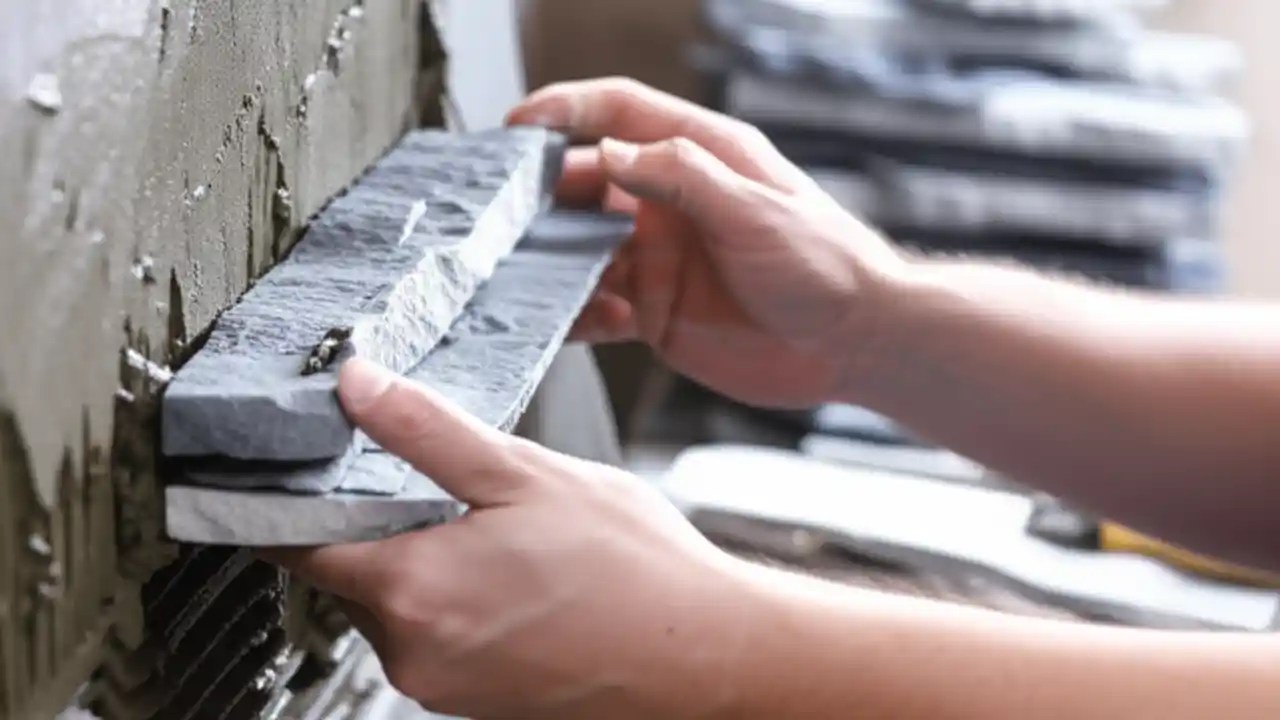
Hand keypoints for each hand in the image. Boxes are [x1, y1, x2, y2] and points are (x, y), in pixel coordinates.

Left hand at [268, 360, 755, 718]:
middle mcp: (415, 653)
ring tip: (502, 538)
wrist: (707, 656)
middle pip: (349, 574)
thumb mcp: (527, 475)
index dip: (285, 502)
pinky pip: (437, 640)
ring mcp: (444, 687)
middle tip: (444, 491)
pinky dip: (458, 602)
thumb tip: (357, 385)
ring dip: (424, 565)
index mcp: (414, 591)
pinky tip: (519, 579)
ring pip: (397, 608)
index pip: (295, 545)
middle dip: (380, 528)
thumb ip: (429, 430)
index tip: (287, 472)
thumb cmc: (634, 571)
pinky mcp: (477, 704)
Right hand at [507, 78, 905, 407]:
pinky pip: (596, 307)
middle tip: (498, 212)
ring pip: (581, 250)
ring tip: (517, 273)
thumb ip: (681, 176)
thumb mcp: (753, 208)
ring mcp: (660, 258)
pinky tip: (569, 320)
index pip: (620, 113)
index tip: (519, 122)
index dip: (567, 108)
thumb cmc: (825, 262)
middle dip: (540, 194)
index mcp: (699, 158)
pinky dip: (574, 313)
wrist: (855, 342)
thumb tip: (608, 153)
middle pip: (586, 184)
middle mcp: (671, 204)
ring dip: (548, 259)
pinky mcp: (656, 311)